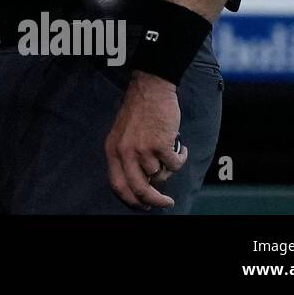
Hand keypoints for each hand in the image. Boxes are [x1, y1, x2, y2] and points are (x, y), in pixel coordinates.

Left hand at [105, 70, 186, 209]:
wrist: (150, 88)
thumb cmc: (139, 110)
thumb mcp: (123, 135)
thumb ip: (127, 157)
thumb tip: (143, 183)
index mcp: (112, 150)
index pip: (118, 185)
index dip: (131, 200)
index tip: (143, 206)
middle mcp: (125, 152)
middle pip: (140, 189)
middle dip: (155, 201)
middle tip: (166, 202)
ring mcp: (143, 149)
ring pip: (161, 175)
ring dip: (169, 167)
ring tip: (171, 151)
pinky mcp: (161, 144)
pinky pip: (175, 164)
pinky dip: (180, 158)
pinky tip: (180, 147)